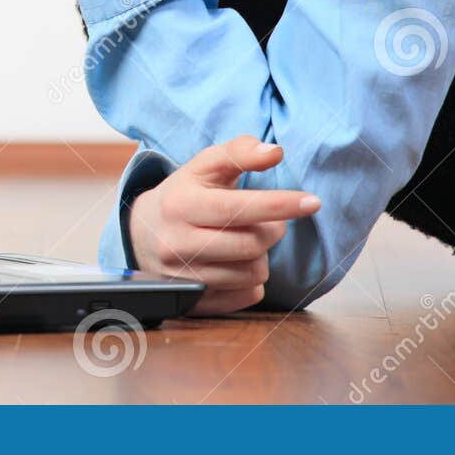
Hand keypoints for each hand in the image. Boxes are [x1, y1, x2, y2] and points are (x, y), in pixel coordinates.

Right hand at [127, 135, 320, 315]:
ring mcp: (183, 278)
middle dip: (273, 230)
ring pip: (253, 273)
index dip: (280, 205)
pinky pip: (248, 296)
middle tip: (269, 220)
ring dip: (262, 255)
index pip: (238, 209)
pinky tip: (236, 263)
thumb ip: (240, 152)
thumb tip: (275, 152)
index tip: (313, 201)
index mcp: (179, 205)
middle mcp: (176, 244)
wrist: (142, 232)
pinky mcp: (194, 302)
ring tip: (245, 240)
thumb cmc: (184, 193)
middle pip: (252, 245)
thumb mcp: (205, 165)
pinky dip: (252, 279)